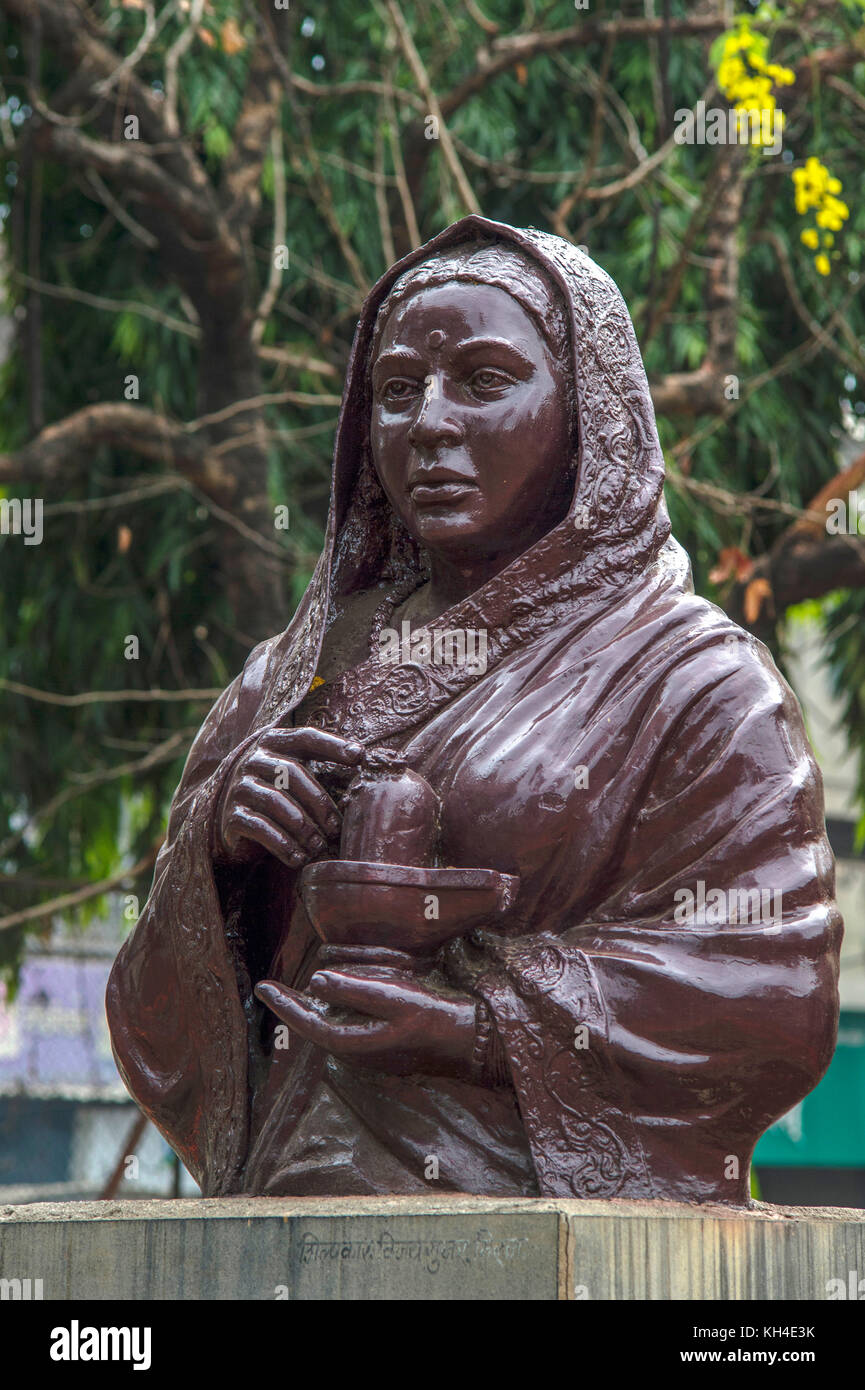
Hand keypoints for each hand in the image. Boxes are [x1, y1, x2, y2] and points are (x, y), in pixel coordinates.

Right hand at [216, 727, 363, 869]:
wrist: (232, 823)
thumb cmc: (276, 794)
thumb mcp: (293, 775)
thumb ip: (319, 764)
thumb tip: (361, 758)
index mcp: (273, 743)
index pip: (305, 737)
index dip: (333, 745)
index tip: (360, 756)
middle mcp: (253, 759)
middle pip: (292, 773)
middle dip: (319, 803)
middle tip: (336, 829)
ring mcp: (240, 786)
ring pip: (276, 802)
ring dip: (303, 828)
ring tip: (319, 847)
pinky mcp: (232, 815)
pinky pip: (259, 827)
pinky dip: (282, 844)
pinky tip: (299, 858)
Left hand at [254, 969, 477, 1079]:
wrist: (463, 1041)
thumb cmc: (428, 1017)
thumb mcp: (391, 997)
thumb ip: (353, 989)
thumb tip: (316, 981)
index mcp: (351, 1041)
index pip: (305, 1022)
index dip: (282, 1004)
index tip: (260, 986)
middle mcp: (353, 1051)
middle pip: (314, 1025)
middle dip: (292, 1007)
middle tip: (269, 988)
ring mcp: (365, 1052)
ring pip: (330, 1026)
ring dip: (313, 1010)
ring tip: (293, 993)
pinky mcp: (377, 1047)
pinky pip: (346, 1027)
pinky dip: (334, 1012)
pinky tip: (333, 1000)